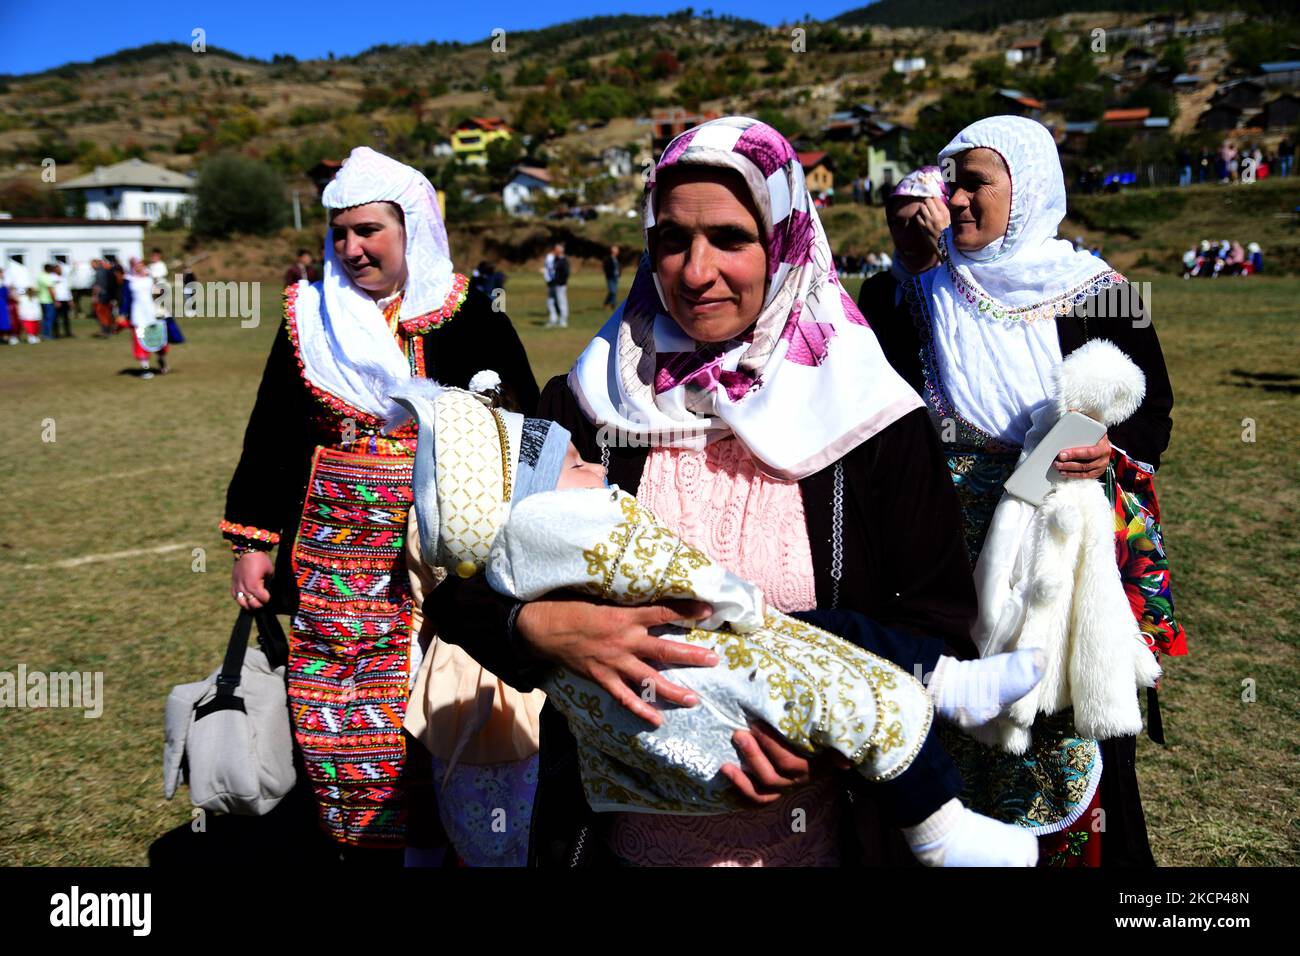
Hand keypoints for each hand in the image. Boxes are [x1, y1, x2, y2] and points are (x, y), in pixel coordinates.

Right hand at [231, 550, 273, 609]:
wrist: (247, 550)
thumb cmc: (260, 560)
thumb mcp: (269, 571)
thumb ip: (269, 583)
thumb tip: (269, 590)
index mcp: (254, 586)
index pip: (263, 600)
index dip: (268, 599)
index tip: (270, 596)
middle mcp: (244, 588)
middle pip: (253, 604)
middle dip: (260, 604)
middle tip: (264, 601)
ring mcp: (237, 586)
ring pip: (242, 603)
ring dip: (249, 605)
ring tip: (255, 603)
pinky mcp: (233, 583)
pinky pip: (235, 596)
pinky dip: (241, 600)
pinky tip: (246, 599)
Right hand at [515, 594, 716, 725]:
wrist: (543, 628)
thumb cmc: (572, 608)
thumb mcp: (602, 599)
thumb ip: (627, 604)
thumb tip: (649, 599)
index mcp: (625, 615)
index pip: (663, 611)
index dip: (686, 611)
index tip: (708, 611)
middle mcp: (624, 640)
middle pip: (665, 648)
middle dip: (691, 655)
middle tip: (713, 659)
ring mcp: (614, 662)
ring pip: (649, 679)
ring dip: (673, 690)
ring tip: (693, 700)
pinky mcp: (602, 678)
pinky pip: (625, 698)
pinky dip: (640, 709)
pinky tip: (656, 720)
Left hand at [720, 721, 850, 805]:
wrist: (820, 740)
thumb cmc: (820, 728)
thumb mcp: (828, 731)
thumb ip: (833, 741)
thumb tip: (846, 762)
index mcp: (816, 765)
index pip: (791, 763)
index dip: (772, 746)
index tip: (757, 725)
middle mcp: (800, 780)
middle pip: (774, 776)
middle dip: (754, 754)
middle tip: (739, 733)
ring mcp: (786, 787)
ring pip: (764, 789)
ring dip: (745, 773)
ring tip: (730, 752)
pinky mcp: (772, 791)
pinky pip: (756, 797)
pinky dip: (740, 786)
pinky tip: (726, 769)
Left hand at [915, 195, 950, 250]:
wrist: (944, 247)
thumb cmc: (948, 233)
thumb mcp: (949, 219)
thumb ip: (943, 210)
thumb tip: (936, 200)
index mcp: (945, 213)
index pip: (936, 198)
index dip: (933, 198)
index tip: (933, 200)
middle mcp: (937, 216)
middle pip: (927, 201)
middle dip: (927, 201)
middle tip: (928, 205)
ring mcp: (929, 222)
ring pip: (922, 207)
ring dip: (923, 208)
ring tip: (925, 211)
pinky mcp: (923, 227)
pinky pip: (918, 216)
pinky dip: (919, 216)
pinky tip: (923, 218)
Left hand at [1054, 432, 1111, 479]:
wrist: (1102, 441)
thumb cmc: (1094, 434)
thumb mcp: (1091, 429)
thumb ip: (1081, 429)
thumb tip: (1065, 426)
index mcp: (1103, 444)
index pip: (1089, 452)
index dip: (1075, 454)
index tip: (1062, 454)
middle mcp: (1104, 455)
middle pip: (1086, 463)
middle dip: (1069, 464)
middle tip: (1057, 461)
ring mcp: (1102, 465)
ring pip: (1084, 470)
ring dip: (1069, 469)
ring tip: (1058, 466)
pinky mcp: (1098, 471)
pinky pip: (1085, 476)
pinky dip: (1073, 474)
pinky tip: (1064, 472)